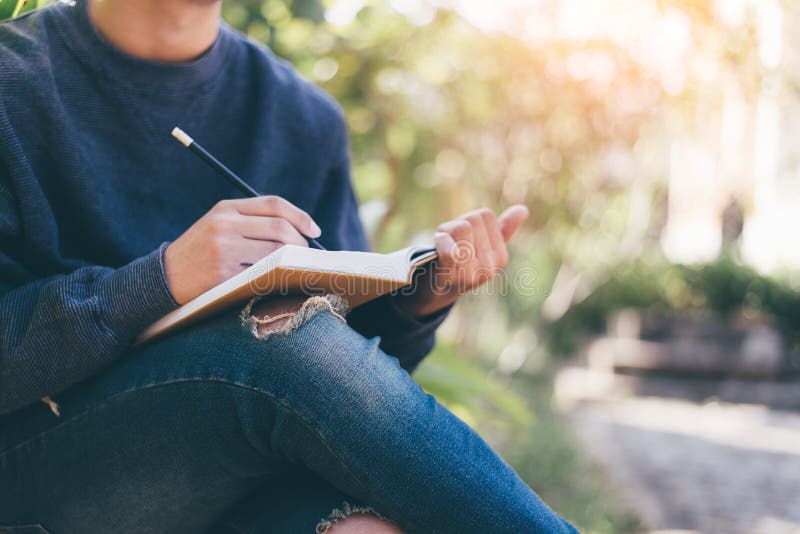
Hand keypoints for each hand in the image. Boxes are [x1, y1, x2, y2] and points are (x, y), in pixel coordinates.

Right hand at [164, 196, 320, 304]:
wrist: (165, 276)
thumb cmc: (202, 251)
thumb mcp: (220, 225)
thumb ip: (252, 221)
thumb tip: (299, 230)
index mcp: (226, 208)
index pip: (274, 205)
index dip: (300, 216)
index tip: (315, 231)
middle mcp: (225, 224)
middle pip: (280, 228)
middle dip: (301, 243)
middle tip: (306, 255)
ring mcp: (224, 249)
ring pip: (276, 252)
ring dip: (292, 262)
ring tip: (294, 268)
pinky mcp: (224, 274)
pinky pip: (262, 274)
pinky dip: (276, 277)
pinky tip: (278, 280)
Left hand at [397, 205, 528, 316]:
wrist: (434, 290)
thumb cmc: (458, 262)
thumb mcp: (482, 244)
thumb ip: (503, 229)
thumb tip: (523, 209)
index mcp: (500, 257)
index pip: (486, 215)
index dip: (469, 219)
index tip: (463, 237)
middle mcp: (489, 268)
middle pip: (472, 220)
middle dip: (456, 225)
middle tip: (449, 243)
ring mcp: (471, 275)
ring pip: (462, 228)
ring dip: (446, 232)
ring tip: (442, 246)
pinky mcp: (449, 277)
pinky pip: (451, 250)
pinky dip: (442, 241)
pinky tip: (438, 244)